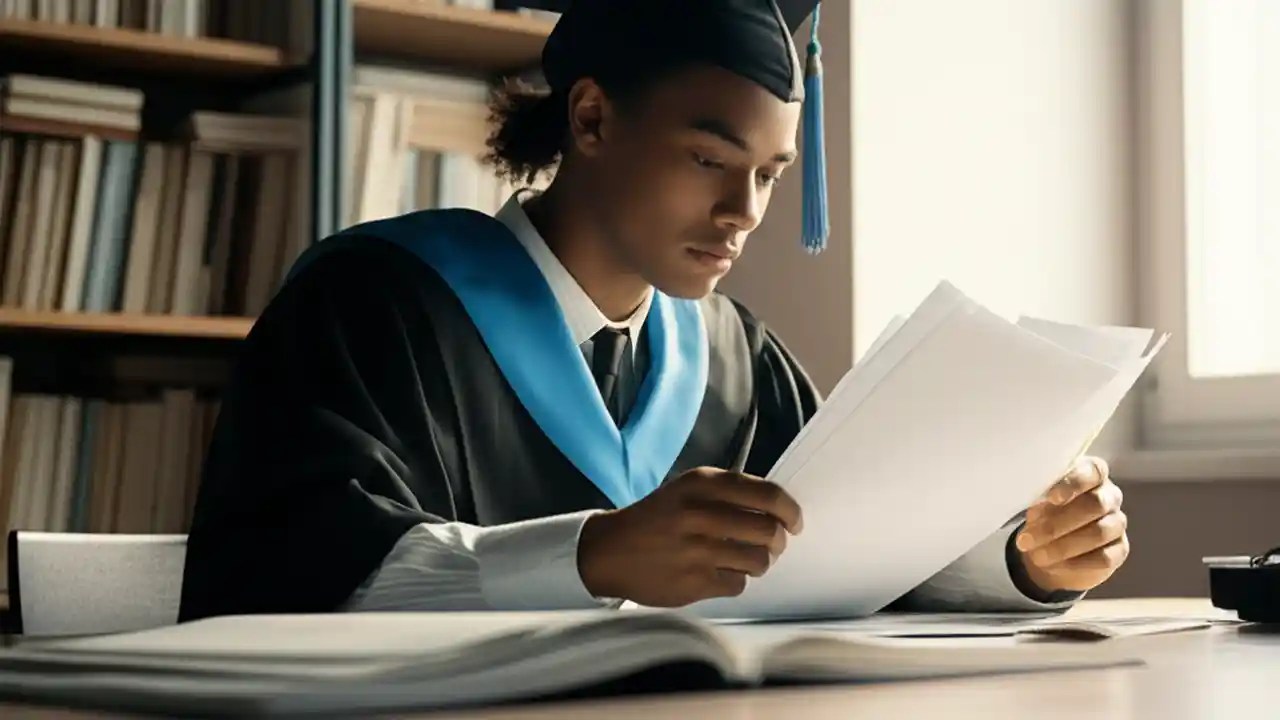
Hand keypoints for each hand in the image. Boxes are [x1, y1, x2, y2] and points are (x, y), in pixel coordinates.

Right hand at [577, 467, 803, 606]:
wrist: (610, 551)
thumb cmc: (658, 517)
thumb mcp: (688, 490)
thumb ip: (729, 493)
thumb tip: (779, 510)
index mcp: (702, 484)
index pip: (767, 494)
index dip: (790, 510)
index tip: (795, 521)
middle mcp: (700, 514)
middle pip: (769, 530)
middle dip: (778, 540)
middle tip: (772, 544)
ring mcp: (697, 550)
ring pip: (759, 560)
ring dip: (760, 562)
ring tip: (745, 559)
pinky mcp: (693, 582)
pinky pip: (738, 584)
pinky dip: (735, 579)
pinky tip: (719, 573)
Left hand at [1015, 456, 1128, 594]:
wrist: (1055, 548)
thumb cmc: (1047, 512)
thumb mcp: (1038, 503)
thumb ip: (1041, 499)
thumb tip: (1038, 505)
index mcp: (1092, 474)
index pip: (1093, 471)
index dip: (1074, 483)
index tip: (1051, 497)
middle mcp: (1110, 495)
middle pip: (1095, 504)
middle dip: (1058, 523)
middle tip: (1027, 538)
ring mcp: (1118, 522)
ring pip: (1099, 532)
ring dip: (1063, 546)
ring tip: (1036, 556)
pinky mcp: (1120, 549)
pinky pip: (1104, 558)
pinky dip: (1075, 563)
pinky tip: (1054, 565)